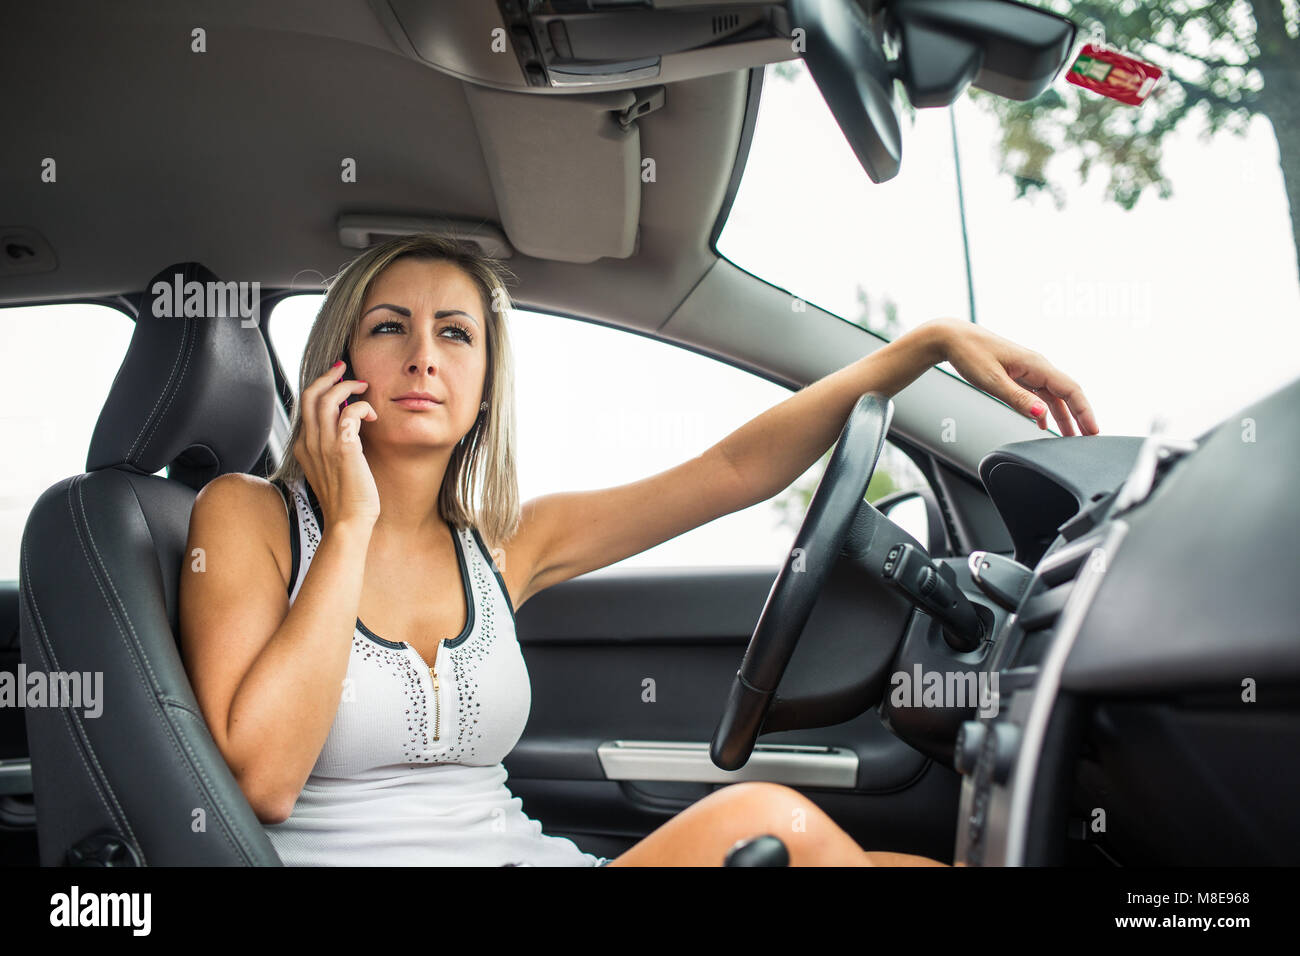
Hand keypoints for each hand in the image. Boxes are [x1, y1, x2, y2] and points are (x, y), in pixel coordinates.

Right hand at [292, 359, 381, 528]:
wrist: (348, 523)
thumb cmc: (347, 499)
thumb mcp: (334, 468)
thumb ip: (335, 445)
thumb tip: (348, 426)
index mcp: (305, 446)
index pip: (305, 405)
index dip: (320, 386)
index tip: (336, 378)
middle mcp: (310, 443)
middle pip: (310, 394)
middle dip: (328, 376)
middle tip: (345, 369)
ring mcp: (324, 446)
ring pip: (326, 399)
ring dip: (347, 386)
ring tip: (363, 386)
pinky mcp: (343, 450)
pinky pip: (350, 413)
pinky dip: (362, 406)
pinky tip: (373, 415)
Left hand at [928, 317, 1099, 435]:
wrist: (953, 338)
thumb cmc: (970, 354)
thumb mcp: (992, 381)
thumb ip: (1017, 398)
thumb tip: (1041, 413)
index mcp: (1036, 365)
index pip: (1070, 390)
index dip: (1085, 411)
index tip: (1093, 430)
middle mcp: (1037, 366)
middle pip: (1067, 394)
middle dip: (1079, 417)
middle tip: (1089, 439)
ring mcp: (1029, 370)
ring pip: (1053, 396)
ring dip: (1063, 417)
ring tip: (1071, 438)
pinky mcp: (1019, 375)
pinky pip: (1039, 394)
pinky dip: (1044, 410)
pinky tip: (1043, 425)